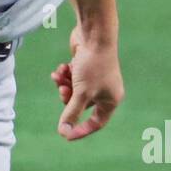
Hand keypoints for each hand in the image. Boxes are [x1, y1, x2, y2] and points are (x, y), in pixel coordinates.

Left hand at [50, 24, 123, 141]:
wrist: (94, 35)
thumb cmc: (93, 65)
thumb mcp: (81, 93)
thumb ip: (72, 113)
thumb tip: (64, 132)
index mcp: (111, 100)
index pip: (96, 123)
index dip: (81, 130)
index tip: (65, 135)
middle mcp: (105, 90)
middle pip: (81, 106)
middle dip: (68, 98)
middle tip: (62, 90)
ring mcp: (95, 78)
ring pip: (73, 91)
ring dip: (63, 85)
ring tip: (59, 77)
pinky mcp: (84, 68)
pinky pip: (71, 79)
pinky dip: (63, 75)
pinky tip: (60, 69)